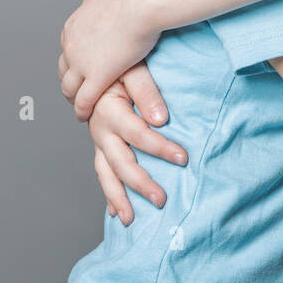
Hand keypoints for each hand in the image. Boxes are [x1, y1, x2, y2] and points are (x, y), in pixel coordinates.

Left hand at [58, 0, 159, 120]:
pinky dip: (82, 110)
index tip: (81, 69)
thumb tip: (111, 1)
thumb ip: (105, 5)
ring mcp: (81, 62)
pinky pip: (84, 100)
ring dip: (73, 98)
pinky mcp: (97, 76)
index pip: (68, 48)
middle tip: (76, 91)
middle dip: (70, 81)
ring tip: (80, 107)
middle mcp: (72, 44)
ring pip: (69, 87)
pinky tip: (85, 116)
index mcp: (74, 25)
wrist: (141, 2)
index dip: (74, 61)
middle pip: (64, 69)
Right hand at [87, 64, 183, 225]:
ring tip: (131, 219)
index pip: (137, 134)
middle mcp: (100, 128)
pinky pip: (103, 173)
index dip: (160, 147)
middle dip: (140, 183)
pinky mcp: (102, 146)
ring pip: (106, 173)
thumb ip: (147, 92)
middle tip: (161, 199)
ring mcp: (99, 140)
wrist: (99, 63)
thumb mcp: (135, 69)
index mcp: (108, 109)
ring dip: (119, 197)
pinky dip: (110, 193)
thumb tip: (161, 119)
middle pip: (120, 161)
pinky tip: (116, 212)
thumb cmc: (122, 63)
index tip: (183, 158)